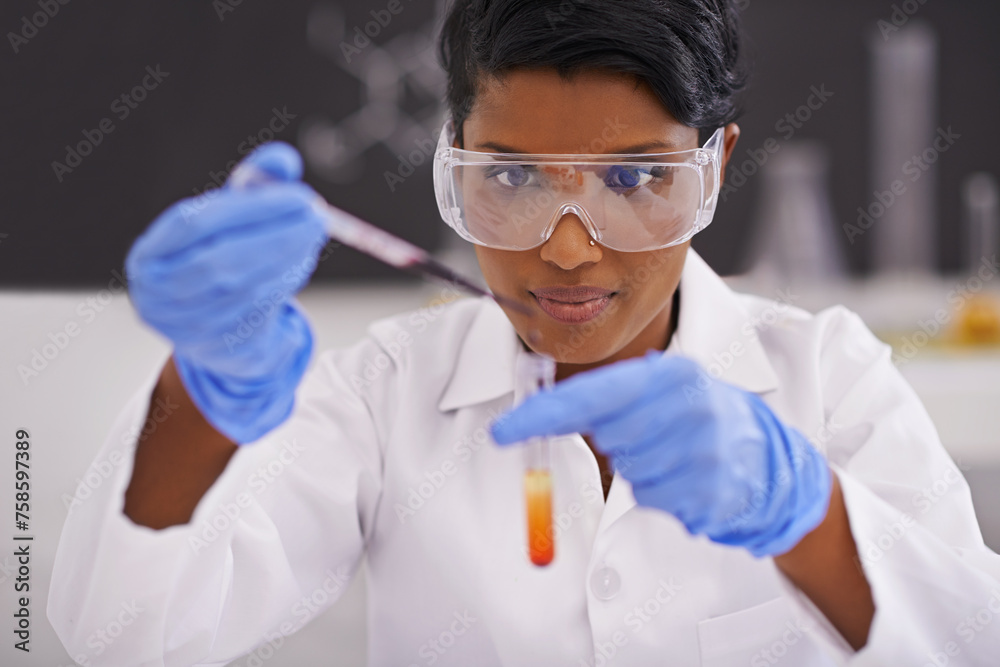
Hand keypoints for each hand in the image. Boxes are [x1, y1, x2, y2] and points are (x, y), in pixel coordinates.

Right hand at [125, 143, 328, 443]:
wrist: (217, 334)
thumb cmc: (219, 263)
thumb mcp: (230, 222)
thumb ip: (253, 187)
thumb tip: (282, 160)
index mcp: (150, 255)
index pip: (193, 224)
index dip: (248, 208)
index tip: (296, 195)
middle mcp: (158, 295)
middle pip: (219, 262)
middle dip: (275, 236)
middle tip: (317, 217)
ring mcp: (185, 328)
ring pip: (243, 290)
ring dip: (286, 260)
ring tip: (311, 236)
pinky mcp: (218, 349)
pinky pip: (257, 314)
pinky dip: (283, 284)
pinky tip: (299, 263)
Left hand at [490, 351, 832, 556]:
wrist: (769, 456)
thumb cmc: (696, 416)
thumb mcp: (661, 389)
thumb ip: (608, 397)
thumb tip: (540, 413)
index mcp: (669, 374)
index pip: (590, 396)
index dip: (542, 415)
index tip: (503, 432)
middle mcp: (688, 407)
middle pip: (608, 437)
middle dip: (616, 441)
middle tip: (647, 432)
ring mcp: (703, 452)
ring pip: (629, 471)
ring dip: (640, 470)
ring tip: (674, 455)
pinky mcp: (710, 491)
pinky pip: (652, 499)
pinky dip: (659, 493)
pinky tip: (686, 478)